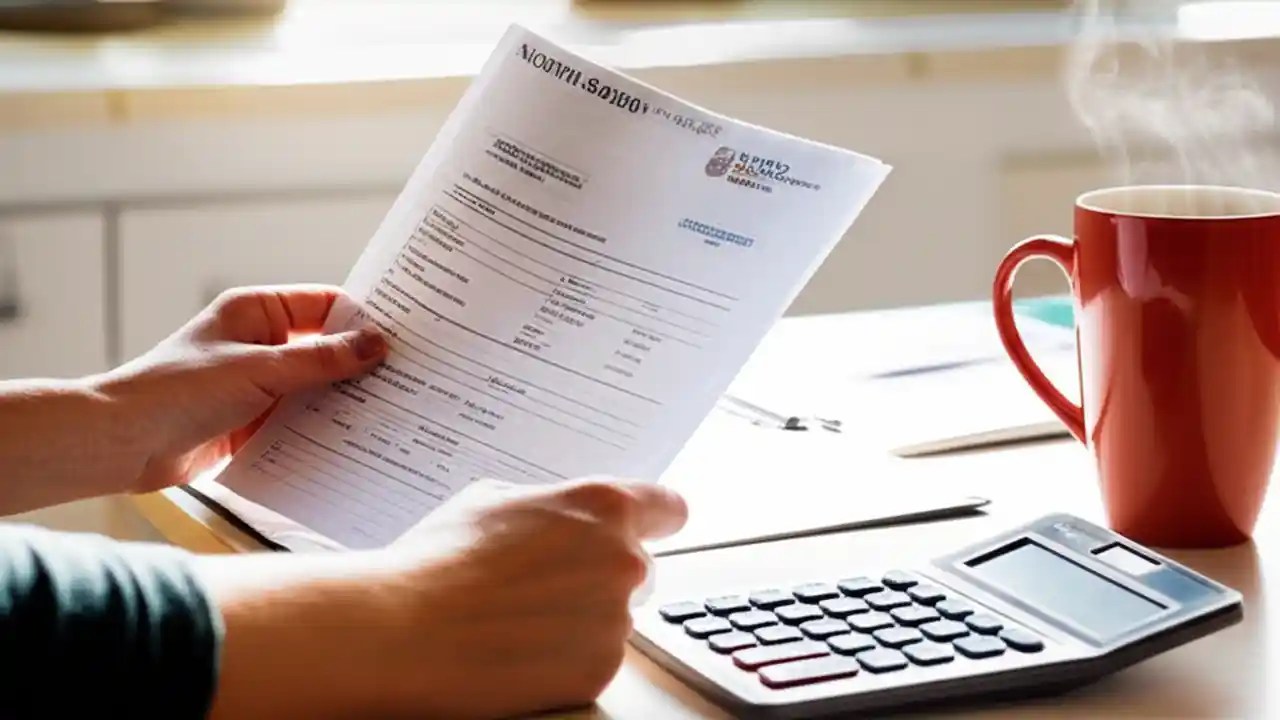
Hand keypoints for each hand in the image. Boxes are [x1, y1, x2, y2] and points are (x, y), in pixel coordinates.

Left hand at [99, 285, 387, 492]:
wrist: (121, 445)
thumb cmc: (176, 392)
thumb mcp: (258, 370)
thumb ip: (319, 360)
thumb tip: (375, 344)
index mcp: (256, 312)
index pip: (325, 305)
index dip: (364, 317)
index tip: (407, 332)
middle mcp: (260, 344)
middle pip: (326, 348)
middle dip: (362, 364)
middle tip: (411, 375)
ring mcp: (259, 384)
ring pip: (318, 388)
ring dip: (346, 401)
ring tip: (393, 410)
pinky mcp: (255, 422)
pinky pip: (302, 421)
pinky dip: (325, 430)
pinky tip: (357, 440)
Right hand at [202, 477, 688, 719]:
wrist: (401, 632)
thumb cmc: (437, 562)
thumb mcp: (492, 500)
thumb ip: (548, 506)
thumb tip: (558, 517)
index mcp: (602, 507)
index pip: (668, 507)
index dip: (654, 518)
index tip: (651, 526)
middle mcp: (622, 561)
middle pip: (638, 567)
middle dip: (601, 574)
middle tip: (545, 584)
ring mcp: (614, 621)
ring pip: (614, 618)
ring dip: (581, 619)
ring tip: (518, 620)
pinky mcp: (598, 671)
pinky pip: (594, 659)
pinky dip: (566, 658)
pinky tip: (519, 650)